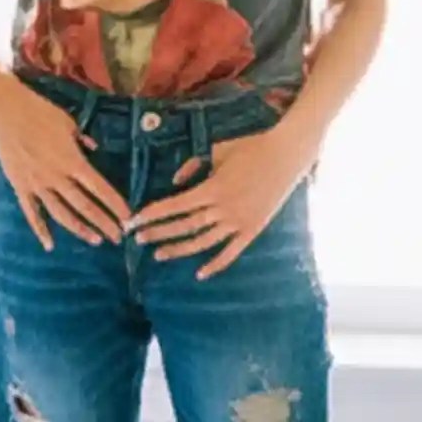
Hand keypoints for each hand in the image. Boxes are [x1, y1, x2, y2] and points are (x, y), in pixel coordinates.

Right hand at [0, 76, 130, 249]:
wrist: (5, 112)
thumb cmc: (39, 112)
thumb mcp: (68, 123)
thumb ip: (83, 140)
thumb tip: (95, 149)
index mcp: (73, 161)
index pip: (100, 188)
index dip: (115, 204)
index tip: (128, 218)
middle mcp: (57, 178)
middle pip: (85, 206)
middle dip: (104, 223)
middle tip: (118, 237)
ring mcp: (38, 185)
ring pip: (62, 214)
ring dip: (80, 229)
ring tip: (95, 240)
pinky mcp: (21, 187)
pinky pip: (32, 213)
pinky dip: (40, 230)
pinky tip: (49, 244)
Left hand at [129, 121, 320, 279]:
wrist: (286, 155)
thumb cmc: (250, 147)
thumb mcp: (217, 150)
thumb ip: (193, 165)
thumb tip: (174, 182)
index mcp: (213, 188)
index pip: (175, 205)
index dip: (153, 214)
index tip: (134, 221)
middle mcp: (224, 209)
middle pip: (185, 225)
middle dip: (159, 232)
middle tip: (137, 239)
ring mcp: (239, 222)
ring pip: (203, 242)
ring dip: (179, 249)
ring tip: (159, 255)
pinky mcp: (252, 230)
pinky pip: (231, 252)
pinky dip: (216, 264)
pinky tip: (199, 273)